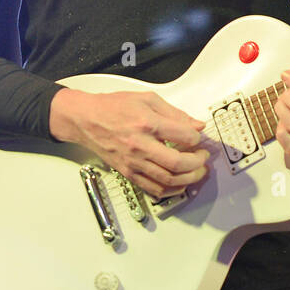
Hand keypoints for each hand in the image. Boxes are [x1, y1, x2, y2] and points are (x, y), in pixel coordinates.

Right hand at [49, 89, 209, 198]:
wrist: (86, 120)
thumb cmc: (113, 107)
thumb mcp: (147, 99)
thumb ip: (174, 113)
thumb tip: (196, 125)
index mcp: (146, 123)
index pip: (183, 136)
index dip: (197, 138)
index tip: (198, 137)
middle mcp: (140, 145)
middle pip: (177, 163)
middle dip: (197, 163)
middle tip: (203, 157)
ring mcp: (133, 162)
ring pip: (167, 180)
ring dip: (188, 179)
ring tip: (197, 172)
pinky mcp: (128, 172)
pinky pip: (153, 189)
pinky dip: (170, 190)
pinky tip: (179, 184)